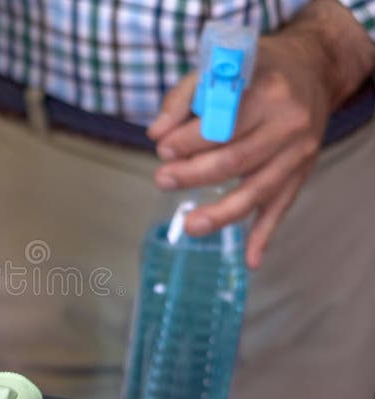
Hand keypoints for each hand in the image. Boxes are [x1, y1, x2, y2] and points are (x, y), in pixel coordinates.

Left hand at [148, 0, 374, 268]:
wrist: (312, 71)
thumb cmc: (256, 70)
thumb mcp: (219, 68)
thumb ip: (182, 98)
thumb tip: (155, 134)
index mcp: (267, 92)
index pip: (223, 124)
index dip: (189, 141)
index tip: (162, 150)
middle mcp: (288, 124)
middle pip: (236, 160)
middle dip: (193, 175)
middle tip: (162, 179)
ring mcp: (299, 153)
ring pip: (256, 192)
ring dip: (220, 214)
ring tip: (190, 225)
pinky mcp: (301, 173)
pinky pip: (281, 208)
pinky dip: (264, 235)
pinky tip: (250, 260)